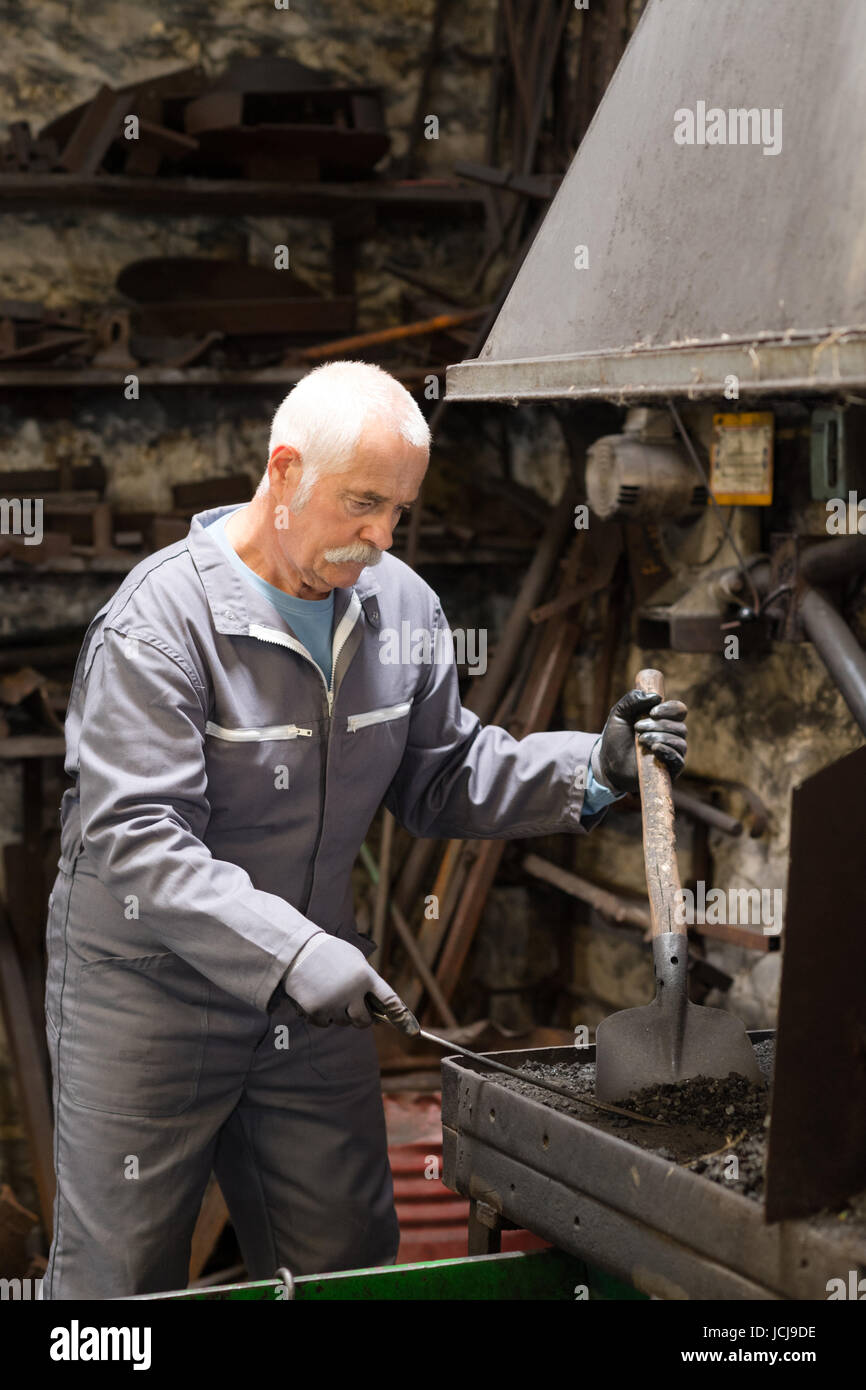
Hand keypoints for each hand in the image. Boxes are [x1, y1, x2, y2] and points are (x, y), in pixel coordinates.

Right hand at [284, 933, 412, 1029]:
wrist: (296, 949)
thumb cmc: (329, 953)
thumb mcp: (354, 959)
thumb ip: (366, 981)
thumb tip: (378, 1007)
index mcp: (365, 976)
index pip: (390, 1001)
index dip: (401, 1017)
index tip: (412, 1030)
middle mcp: (352, 992)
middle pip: (364, 1021)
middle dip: (361, 1018)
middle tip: (354, 1008)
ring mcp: (334, 1003)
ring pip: (343, 1022)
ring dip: (338, 1013)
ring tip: (328, 991)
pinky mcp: (316, 1011)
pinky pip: (325, 1023)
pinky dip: (321, 1015)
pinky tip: (315, 996)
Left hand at [591, 689, 687, 794]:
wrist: (608, 763)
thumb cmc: (616, 738)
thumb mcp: (618, 714)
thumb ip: (632, 699)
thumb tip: (655, 696)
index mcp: (663, 720)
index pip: (679, 710)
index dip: (669, 709)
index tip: (652, 712)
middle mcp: (671, 735)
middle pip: (680, 726)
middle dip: (658, 725)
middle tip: (637, 727)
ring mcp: (672, 752)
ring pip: (679, 742)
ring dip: (660, 737)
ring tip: (641, 740)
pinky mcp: (670, 769)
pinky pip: (679, 760)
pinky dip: (668, 751)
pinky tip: (654, 748)